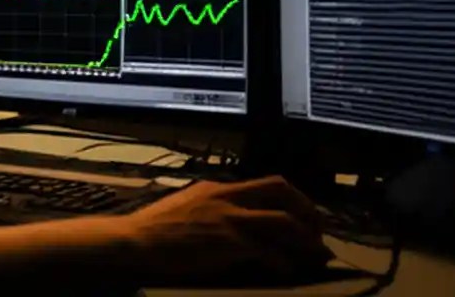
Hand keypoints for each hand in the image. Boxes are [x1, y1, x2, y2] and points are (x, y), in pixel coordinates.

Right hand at [124, 176, 332, 283]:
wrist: (137, 240)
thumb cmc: (155, 228)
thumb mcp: (188, 205)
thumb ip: (211, 206)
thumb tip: (231, 217)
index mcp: (220, 188)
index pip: (267, 184)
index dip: (292, 199)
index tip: (302, 215)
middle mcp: (228, 196)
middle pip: (281, 190)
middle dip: (306, 209)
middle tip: (316, 231)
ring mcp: (230, 218)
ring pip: (283, 220)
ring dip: (305, 238)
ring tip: (314, 253)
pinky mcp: (229, 242)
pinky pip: (268, 251)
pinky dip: (283, 262)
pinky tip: (286, 271)